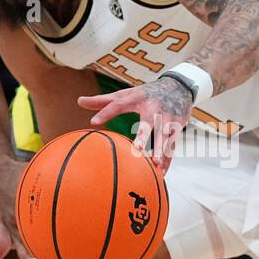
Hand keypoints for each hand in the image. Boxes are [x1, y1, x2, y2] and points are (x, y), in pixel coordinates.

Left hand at [78, 76, 192, 171]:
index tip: (94, 122)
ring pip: (164, 137)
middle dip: (144, 135)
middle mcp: (153, 108)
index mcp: (136, 99)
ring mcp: (167, 118)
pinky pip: (172, 145)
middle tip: (137, 148)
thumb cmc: (146, 93)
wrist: (179, 86)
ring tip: (155, 165)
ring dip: (161, 151)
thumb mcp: (125, 93)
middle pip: (148, 122)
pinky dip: (168, 159)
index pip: (118, 105)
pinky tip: (162, 173)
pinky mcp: (177, 128)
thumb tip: (79, 101)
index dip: (106, 112)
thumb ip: (102, 100)